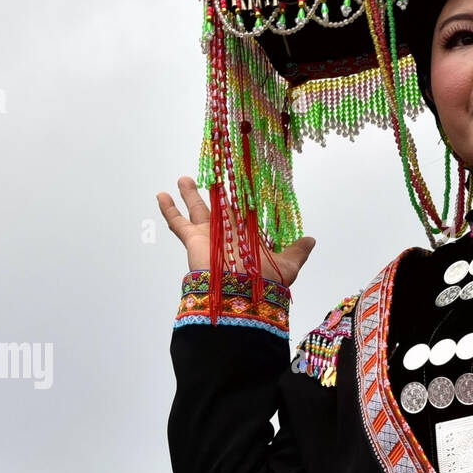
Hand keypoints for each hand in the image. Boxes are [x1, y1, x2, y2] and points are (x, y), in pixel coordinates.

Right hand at [156, 176, 315, 286]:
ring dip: (190, 194)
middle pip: (218, 208)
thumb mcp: (289, 264)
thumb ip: (297, 251)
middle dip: (213, 195)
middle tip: (209, 179)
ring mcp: (210, 236)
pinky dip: (168, 209)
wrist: (243, 294)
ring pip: (198, 210)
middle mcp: (228, 235)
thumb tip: (311, 241)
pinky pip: (178, 222)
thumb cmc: (266, 282)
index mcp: (248, 238)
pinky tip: (162, 194)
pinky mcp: (194, 239)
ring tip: (184, 178)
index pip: (244, 216)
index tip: (239, 187)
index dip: (241, 202)